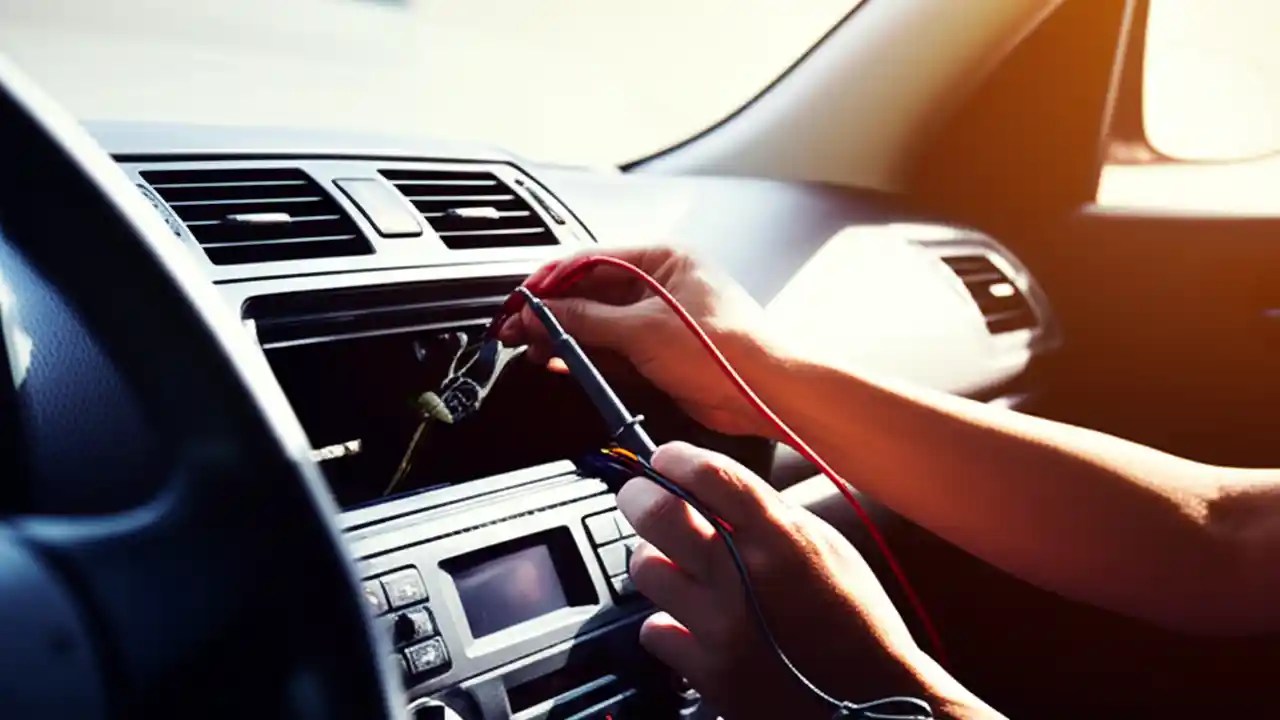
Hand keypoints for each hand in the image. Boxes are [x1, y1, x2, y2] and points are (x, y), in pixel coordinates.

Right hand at [497, 246, 784, 436]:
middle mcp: (658, 283)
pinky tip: (559, 360)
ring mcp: (658, 318)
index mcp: (661, 258)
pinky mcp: (658, 350)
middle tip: (516, 328)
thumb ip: (587, 321)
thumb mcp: (644, 330)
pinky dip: (585, 354)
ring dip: (564, 334)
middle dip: (551, 310)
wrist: (763, 393)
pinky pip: (611, 347)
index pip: (590, 260)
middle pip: (589, 291)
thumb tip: (544, 314)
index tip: (521, 301)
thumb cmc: (725, 350)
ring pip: (597, 321)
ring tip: (531, 347)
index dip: (550, 280)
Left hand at [617, 442, 993, 719]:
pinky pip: (654, 628)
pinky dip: (669, 622)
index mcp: (780, 537)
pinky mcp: (708, 671)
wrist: (873, 700)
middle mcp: (745, 576)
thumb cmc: (855, 618)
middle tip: (642, 498)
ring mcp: (722, 627)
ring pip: (645, 569)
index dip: (675, 457)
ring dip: (657, 561)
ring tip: (680, 567)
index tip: (666, 459)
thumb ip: (767, 515)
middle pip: (656, 514)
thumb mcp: (826, 545)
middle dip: (639, 496)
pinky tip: (693, 622)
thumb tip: (711, 486)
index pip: (708, 474)